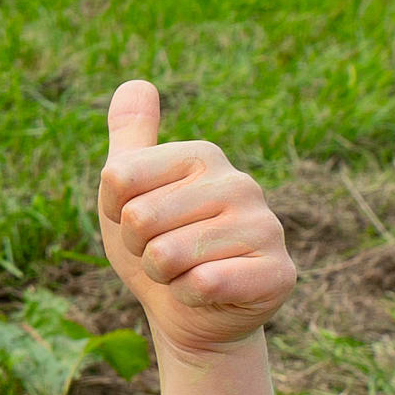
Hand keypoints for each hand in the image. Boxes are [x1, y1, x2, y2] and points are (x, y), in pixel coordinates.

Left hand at [95, 80, 294, 359]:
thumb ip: (130, 138)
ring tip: (185, 272)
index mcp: (203, 156)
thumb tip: (135, 82)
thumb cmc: (154, 245)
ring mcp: (266, 226)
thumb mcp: (128, 191)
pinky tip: (209, 292)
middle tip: (164, 253)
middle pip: (140, 217)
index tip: (138, 221)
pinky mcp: (279, 272)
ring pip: (167, 253)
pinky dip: (190, 295)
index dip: (115, 211)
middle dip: (139, 247)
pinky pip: (204, 282)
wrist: (187, 311)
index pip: (118, 176)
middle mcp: (241, 183)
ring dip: (164, 275)